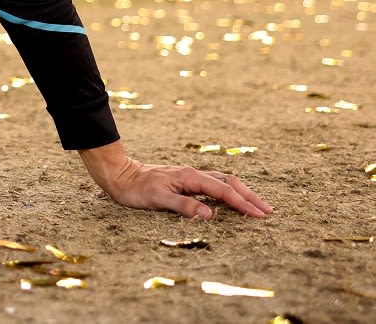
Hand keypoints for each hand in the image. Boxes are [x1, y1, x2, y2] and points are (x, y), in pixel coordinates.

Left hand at [78, 140, 272, 219]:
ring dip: (241, 193)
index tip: (260, 215)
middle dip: (249, 196)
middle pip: (229, 183)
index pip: (223, 191)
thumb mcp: (157, 200)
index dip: (243, 203)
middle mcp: (193, 174)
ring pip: (223, 182)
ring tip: (257, 206)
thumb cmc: (136, 189)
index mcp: (189, 177)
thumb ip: (183, 206)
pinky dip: (228, 192)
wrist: (120, 175)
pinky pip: (213, 185)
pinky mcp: (185, 182)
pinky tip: (232, 199)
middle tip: (268, 211)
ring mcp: (190, 177)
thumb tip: (210, 214)